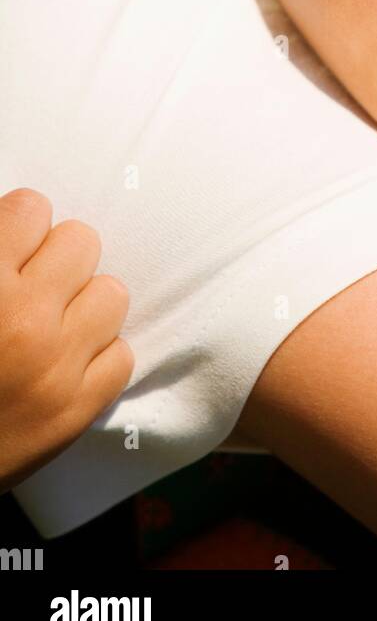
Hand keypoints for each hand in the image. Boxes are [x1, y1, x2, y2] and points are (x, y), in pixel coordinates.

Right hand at [0, 188, 133, 493]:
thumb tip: (13, 226)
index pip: (32, 208)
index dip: (18, 228)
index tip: (8, 251)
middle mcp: (25, 319)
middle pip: (82, 242)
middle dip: (55, 259)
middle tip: (29, 286)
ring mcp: (56, 367)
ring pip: (111, 294)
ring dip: (82, 304)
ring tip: (50, 324)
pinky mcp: (75, 412)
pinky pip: (121, 355)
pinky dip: (95, 358)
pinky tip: (62, 364)